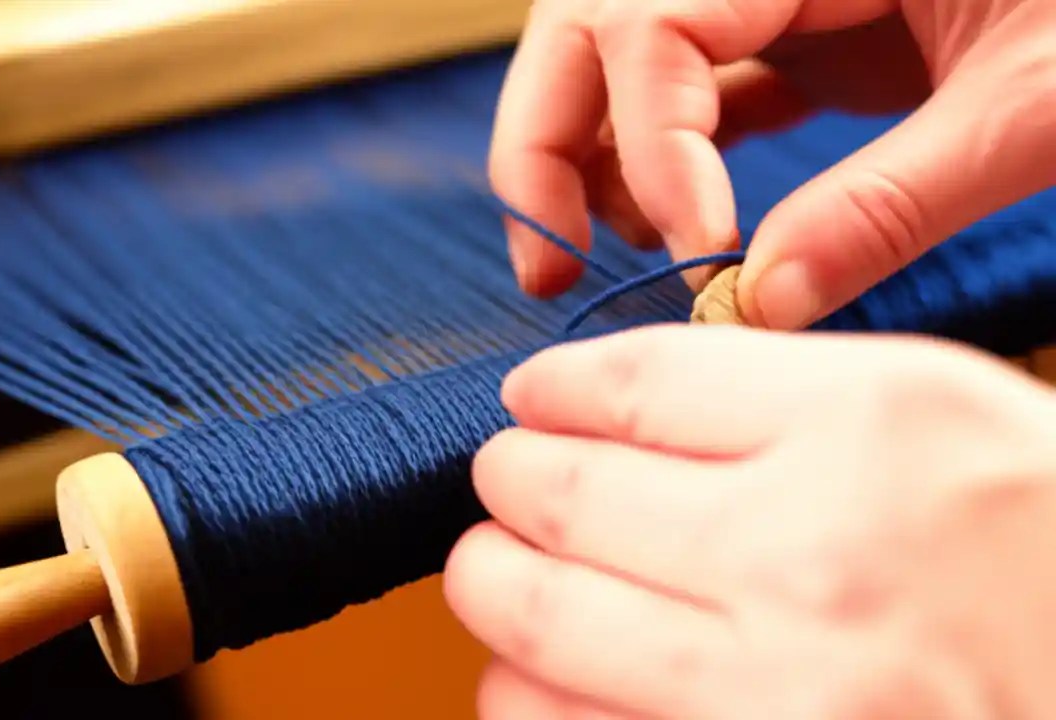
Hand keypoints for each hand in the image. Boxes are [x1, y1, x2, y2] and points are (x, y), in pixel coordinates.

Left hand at [444, 326, 1055, 717]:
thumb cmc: (1041, 550)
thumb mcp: (946, 419)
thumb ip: (778, 390)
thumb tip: (599, 400)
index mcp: (870, 433)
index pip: (634, 385)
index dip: (552, 388)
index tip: (529, 400)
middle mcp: (812, 561)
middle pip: (560, 494)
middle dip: (504, 478)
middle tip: (505, 478)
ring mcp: (781, 699)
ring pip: (536, 627)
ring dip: (496, 589)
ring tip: (509, 571)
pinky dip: (529, 697)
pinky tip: (547, 672)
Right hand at [492, 0, 1055, 327]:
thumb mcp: (1038, 102)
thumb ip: (893, 202)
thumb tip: (767, 304)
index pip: (653, 17)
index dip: (651, 140)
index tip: (699, 250)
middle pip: (588, 22)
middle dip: (550, 143)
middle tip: (552, 264)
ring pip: (618, 57)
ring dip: (591, 158)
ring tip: (616, 255)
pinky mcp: (800, 32)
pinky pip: (689, 87)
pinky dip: (661, 162)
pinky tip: (679, 232)